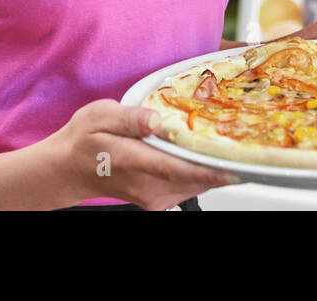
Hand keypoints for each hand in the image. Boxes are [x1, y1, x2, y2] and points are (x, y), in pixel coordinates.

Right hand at [49, 99, 239, 209]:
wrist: (69, 169)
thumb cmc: (85, 140)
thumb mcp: (100, 115)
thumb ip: (129, 118)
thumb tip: (155, 119)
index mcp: (133, 160)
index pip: (178, 168)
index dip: (210, 168)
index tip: (237, 164)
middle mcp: (148, 185)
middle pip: (195, 178)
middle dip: (221, 161)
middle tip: (247, 141)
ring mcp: (154, 197)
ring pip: (196, 184)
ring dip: (215, 167)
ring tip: (231, 143)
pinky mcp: (159, 200)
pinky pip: (190, 187)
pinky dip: (203, 172)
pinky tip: (208, 154)